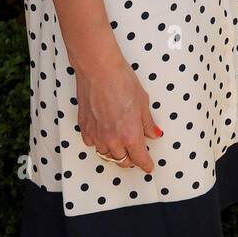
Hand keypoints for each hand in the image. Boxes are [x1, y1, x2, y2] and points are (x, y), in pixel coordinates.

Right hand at [76, 52, 161, 172]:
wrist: (99, 70)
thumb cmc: (122, 81)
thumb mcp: (143, 102)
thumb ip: (147, 122)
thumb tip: (153, 133)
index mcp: (130, 135)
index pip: (139, 159)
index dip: (146, 164)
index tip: (148, 167)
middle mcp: (112, 139)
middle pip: (122, 161)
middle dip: (131, 159)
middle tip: (135, 153)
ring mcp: (97, 135)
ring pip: (106, 154)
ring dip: (114, 153)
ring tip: (120, 144)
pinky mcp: (84, 127)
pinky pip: (92, 144)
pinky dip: (99, 143)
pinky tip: (104, 135)